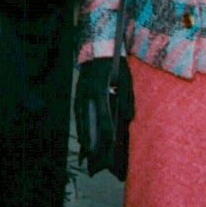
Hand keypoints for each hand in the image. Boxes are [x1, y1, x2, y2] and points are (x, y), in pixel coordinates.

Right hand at [73, 57, 118, 175]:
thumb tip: (128, 117)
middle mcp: (86, 93)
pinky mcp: (77, 95)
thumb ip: (127, 98)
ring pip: (80, 119)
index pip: (103, 112)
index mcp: (99, 88)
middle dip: (91, 139)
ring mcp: (79, 94)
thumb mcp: (125, 79)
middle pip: (87, 120)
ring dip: (83, 136)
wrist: (97, 50)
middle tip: (94, 157)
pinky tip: (82, 138)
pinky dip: (80, 127)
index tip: (110, 143)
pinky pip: (77, 114)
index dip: (106, 128)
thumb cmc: (115, 66)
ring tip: (86, 152)